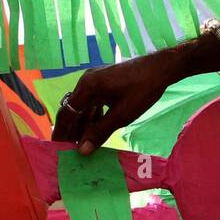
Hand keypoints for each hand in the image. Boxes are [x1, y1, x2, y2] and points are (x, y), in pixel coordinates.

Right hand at [52, 51, 186, 153]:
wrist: (161, 68)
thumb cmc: (142, 90)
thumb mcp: (121, 115)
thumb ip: (100, 132)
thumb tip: (82, 150)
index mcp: (87, 87)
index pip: (67, 112)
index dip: (61, 131)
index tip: (57, 148)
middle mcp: (87, 81)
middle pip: (73, 109)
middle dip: (70, 130)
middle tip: (68, 150)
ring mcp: (95, 80)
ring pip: (83, 106)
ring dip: (82, 124)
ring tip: (81, 144)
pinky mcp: (104, 82)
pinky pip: (92, 101)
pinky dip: (92, 116)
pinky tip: (94, 130)